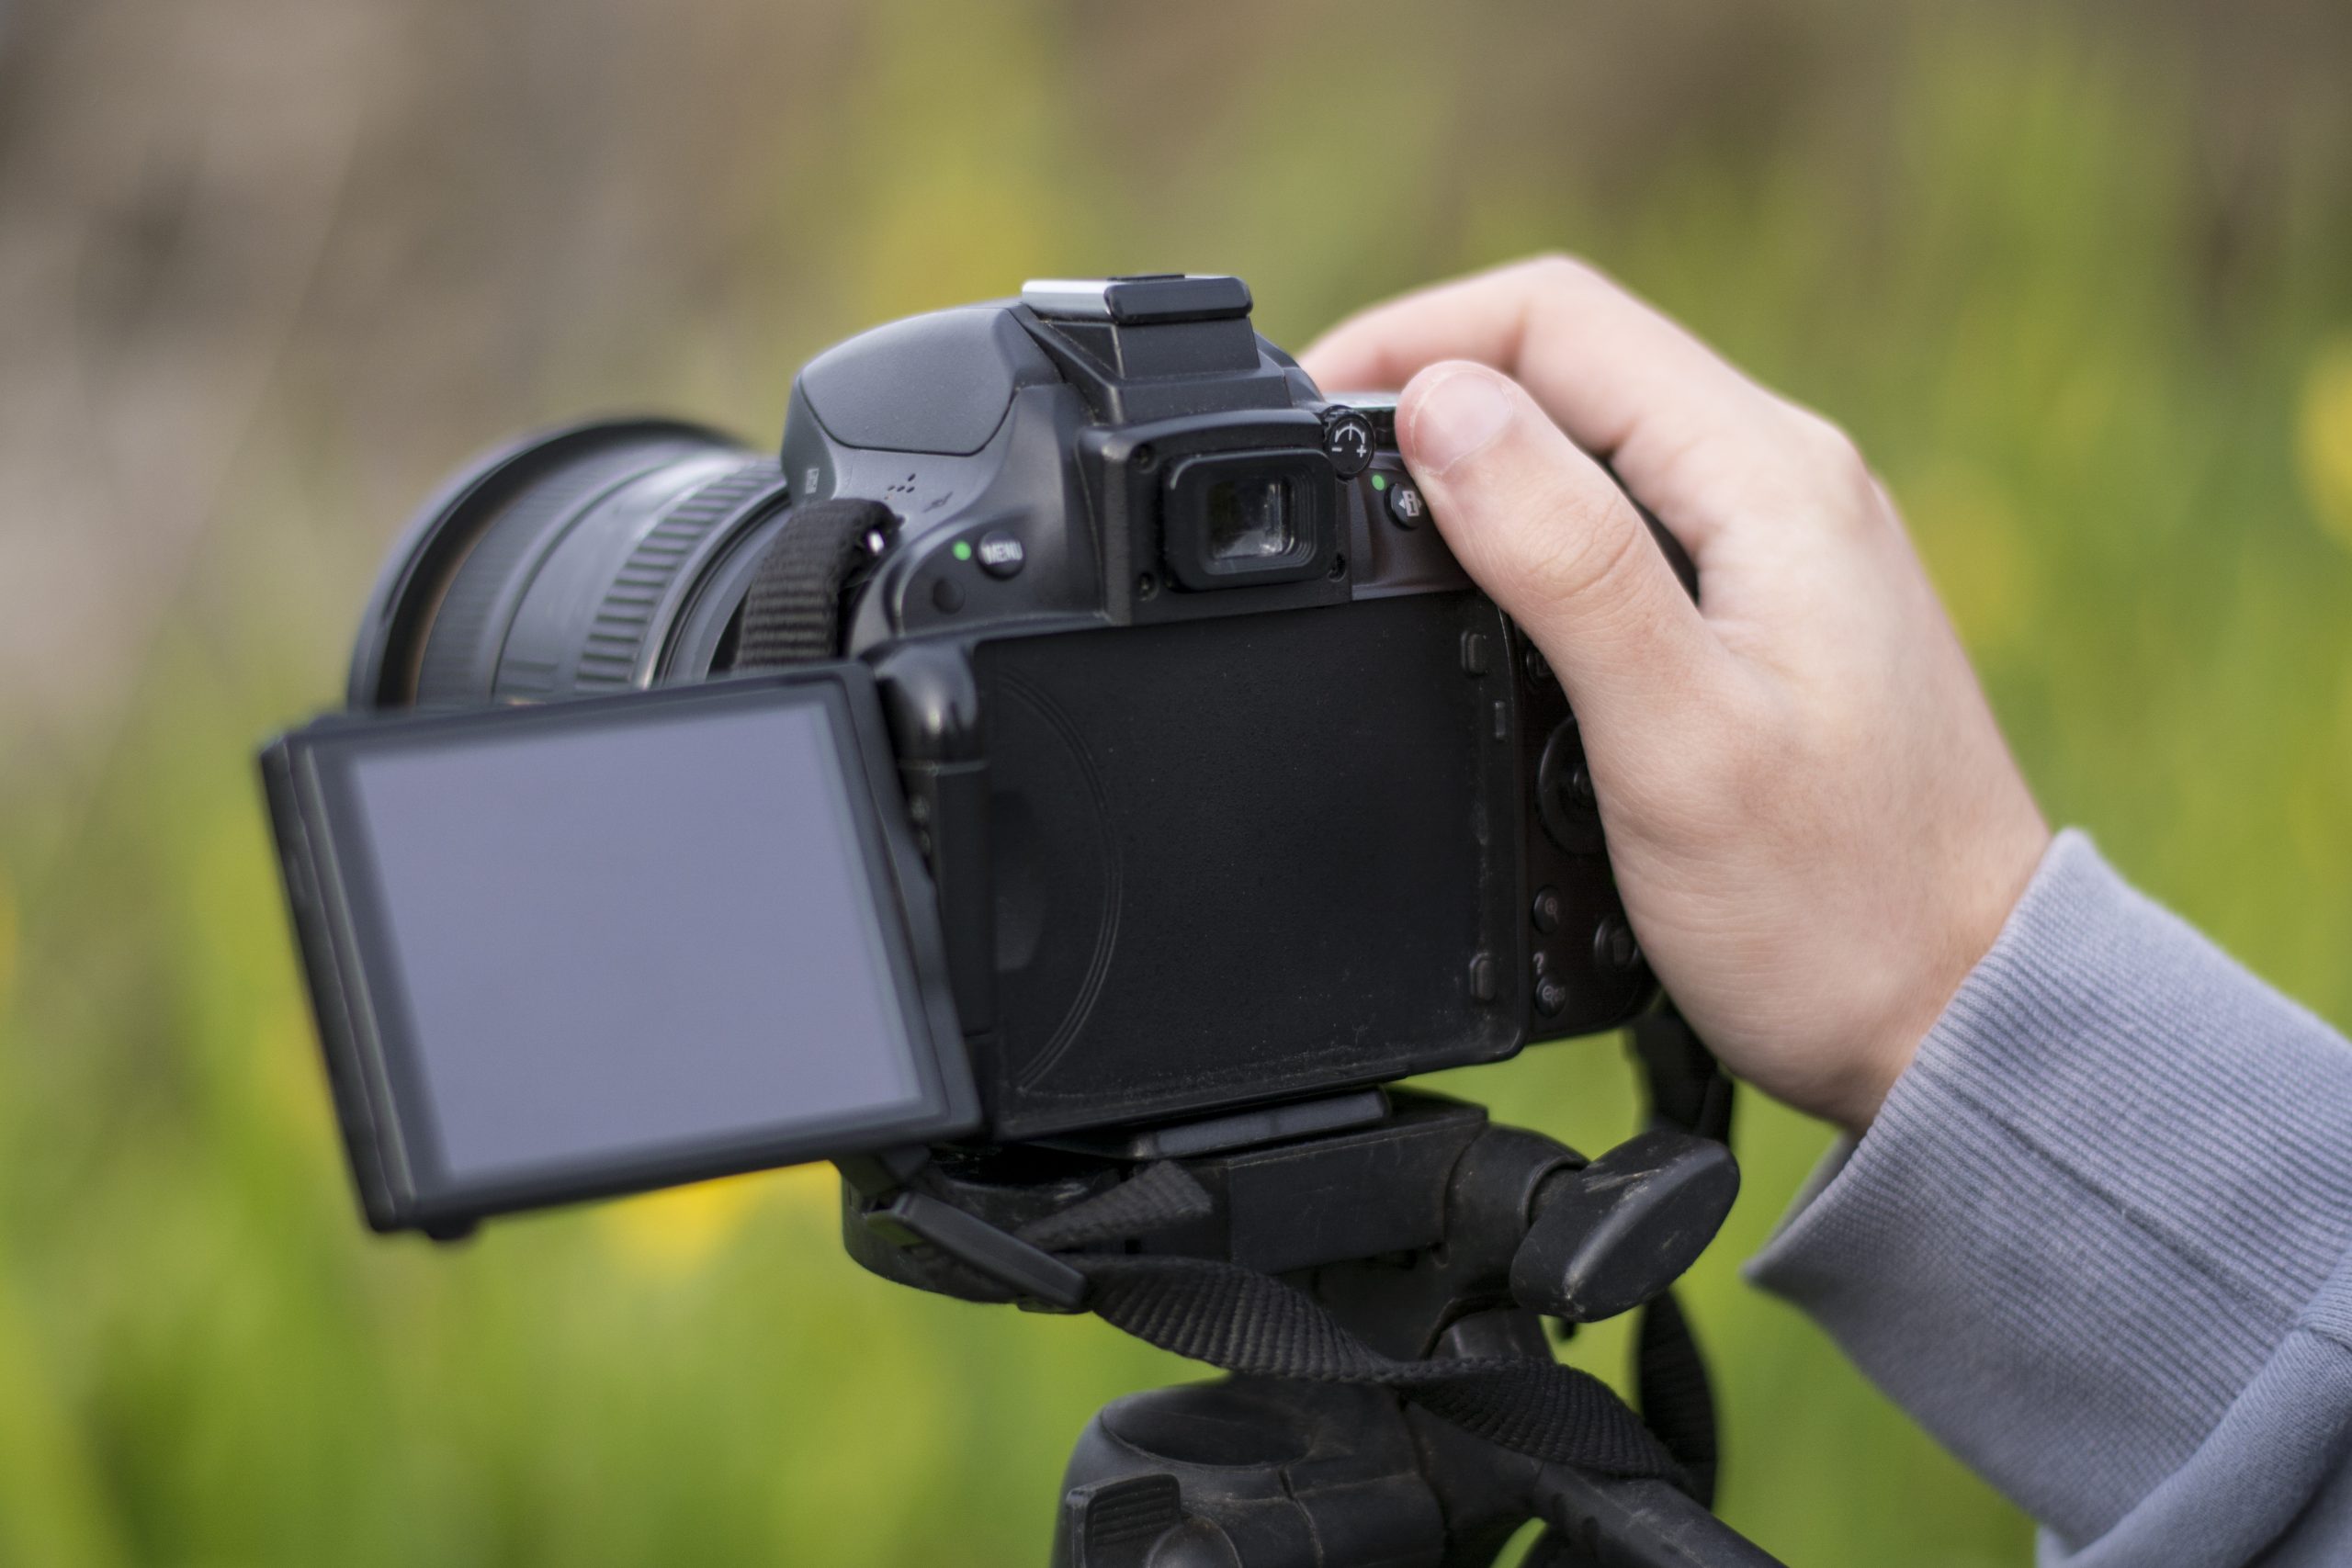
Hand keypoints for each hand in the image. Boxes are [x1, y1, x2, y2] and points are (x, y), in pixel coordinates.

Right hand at [1302, 257, 2049, 1134]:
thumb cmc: (1835, 906)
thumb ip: (1562, 558)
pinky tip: (1476, 595)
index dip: (1412, 338)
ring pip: (1597, 437)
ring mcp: (1785, 544)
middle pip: (1574, 360)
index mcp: (1767, 477)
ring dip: (1478, 453)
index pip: (1557, 321)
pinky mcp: (1773, 609)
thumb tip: (1439, 408)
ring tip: (1375, 524)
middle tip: (1322, 469)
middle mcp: (1787, 482)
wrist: (1960, 1018)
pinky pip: (1629, 515)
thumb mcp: (1674, 735)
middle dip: (1430, 386)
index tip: (1308, 407)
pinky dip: (1531, 524)